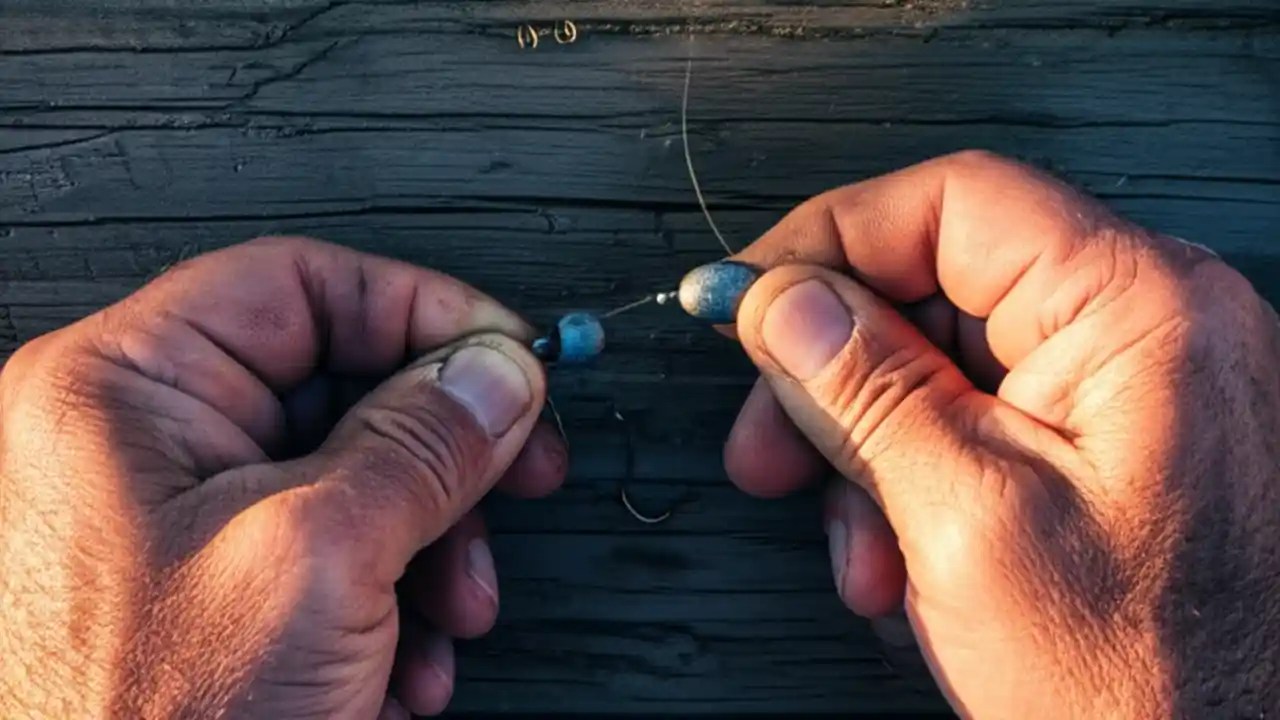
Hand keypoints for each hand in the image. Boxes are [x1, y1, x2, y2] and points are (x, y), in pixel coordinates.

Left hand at [0, 237, 566, 717]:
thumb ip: (421, 445)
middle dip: (444, 457)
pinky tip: (403, 665)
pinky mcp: (220, 590)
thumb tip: (496, 372)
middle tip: (520, 474)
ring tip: (451, 614)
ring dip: (433, 547)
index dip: (424, 312)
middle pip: (344, 388)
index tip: (508, 356)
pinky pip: (338, 552)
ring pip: (357, 478)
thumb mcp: (319, 560)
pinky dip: (395, 602)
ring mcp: (182, 522)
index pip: (302, 285)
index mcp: (125, 391)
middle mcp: (146, 443)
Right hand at [721, 151, 1279, 716]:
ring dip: (870, 458)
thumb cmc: (1149, 683)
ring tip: (859, 553)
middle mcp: (1149, 328)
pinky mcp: (1111, 451)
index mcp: (1139, 308)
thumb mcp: (966, 521)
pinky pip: (982, 431)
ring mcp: (1132, 393)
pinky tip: (906, 568)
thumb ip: (865, 391)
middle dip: (834, 381)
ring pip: (943, 373)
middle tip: (768, 445)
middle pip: (935, 294)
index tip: (745, 301)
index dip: (828, 244)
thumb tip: (784, 300)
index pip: (952, 204)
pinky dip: (920, 491)